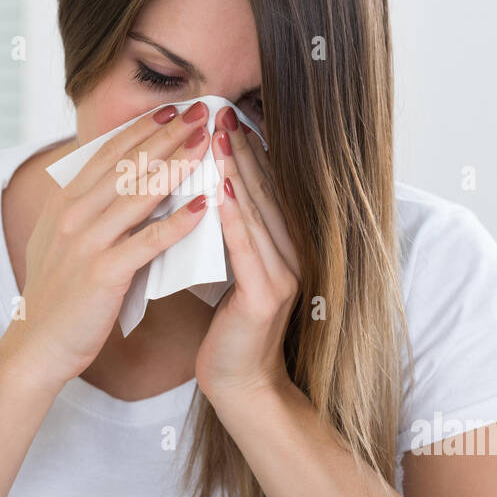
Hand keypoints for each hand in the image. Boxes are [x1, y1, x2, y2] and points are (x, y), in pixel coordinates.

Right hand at [0, 101, 213, 392]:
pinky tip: (204, 205)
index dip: (141, 128)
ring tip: (207, 144)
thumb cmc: (58, 296)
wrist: (36, 346)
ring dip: (176, 164)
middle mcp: (72, 215)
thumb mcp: (63, 242)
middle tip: (201, 110)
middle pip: (126, 164)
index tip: (172, 108)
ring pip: (138, 194)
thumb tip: (121, 184)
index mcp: (64, 203)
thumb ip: (88, 211)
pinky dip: (177, 222)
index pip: (106, 153)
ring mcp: (85, 243)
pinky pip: (146, 241)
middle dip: (167, 134)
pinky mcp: (102, 274)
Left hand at [195, 105, 301, 398]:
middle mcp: (292, 256)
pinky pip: (248, 250)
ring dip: (238, 173)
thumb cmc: (226, 328)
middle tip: (220, 112)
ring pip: (257, 214)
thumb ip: (226, 235)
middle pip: (264, 193)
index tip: (222, 117)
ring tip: (218, 138)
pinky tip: (220, 191)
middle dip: (241, 151)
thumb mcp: (227, 271)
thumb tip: (204, 190)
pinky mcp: (267, 299)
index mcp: (282, 247)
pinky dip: (234, 218)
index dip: (245, 152)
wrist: (239, 384)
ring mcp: (284, 276)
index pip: (263, 190)